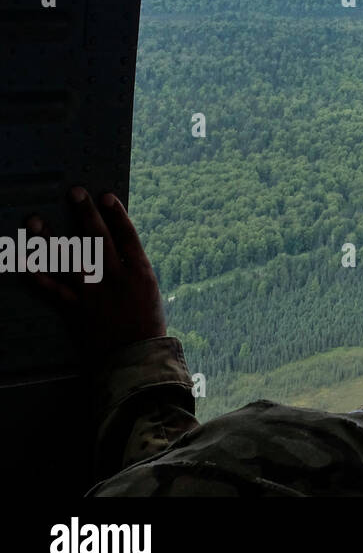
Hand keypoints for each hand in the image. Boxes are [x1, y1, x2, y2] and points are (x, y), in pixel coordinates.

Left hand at [26, 188, 166, 356]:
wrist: (135, 359)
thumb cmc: (146, 325)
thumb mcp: (149, 291)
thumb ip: (133, 269)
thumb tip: (116, 247)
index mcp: (140, 272)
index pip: (127, 236)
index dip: (116, 215)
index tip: (105, 197)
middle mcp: (114, 278)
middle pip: (97, 239)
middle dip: (84, 213)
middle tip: (74, 192)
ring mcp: (92, 293)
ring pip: (67, 259)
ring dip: (48, 238)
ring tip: (35, 221)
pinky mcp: (74, 310)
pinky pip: (50, 289)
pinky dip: (34, 274)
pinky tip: (23, 259)